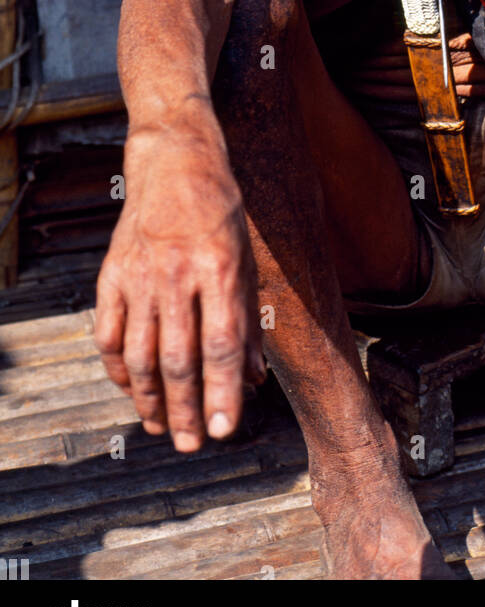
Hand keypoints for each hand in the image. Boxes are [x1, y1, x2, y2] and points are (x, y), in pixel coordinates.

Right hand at [94, 112, 265, 452]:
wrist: (174, 162)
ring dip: (150, 399)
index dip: (223, 392)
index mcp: (219, 269)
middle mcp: (177, 275)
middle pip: (178, 359)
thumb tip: (253, 379)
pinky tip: (132, 389)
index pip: (220, 345)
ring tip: (164, 427)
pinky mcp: (112, 274)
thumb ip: (248, 321)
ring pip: (140, 354)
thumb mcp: (247, 261)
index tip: (225, 430)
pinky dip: (119, 368)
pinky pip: (110, 334)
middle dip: (187, 409)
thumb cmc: (220, 212)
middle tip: (194, 444)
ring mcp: (139, 275)